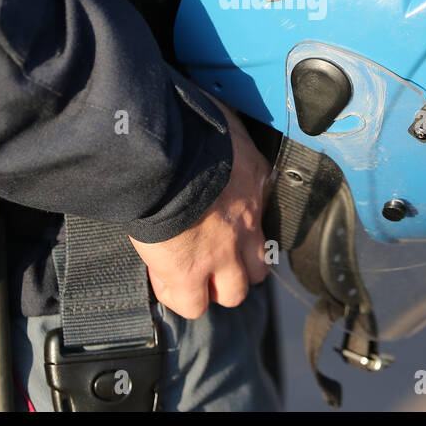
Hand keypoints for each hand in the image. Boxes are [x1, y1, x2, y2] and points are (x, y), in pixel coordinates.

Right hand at [130, 97, 271, 318]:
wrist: (163, 152)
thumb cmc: (187, 127)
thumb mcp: (221, 121)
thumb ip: (223, 134)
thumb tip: (212, 120)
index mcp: (254, 184)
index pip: (262, 220)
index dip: (245, 231)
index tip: (226, 227)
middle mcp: (246, 225)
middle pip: (259, 268)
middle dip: (239, 267)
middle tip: (213, 257)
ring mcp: (220, 255)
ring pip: (233, 294)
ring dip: (214, 287)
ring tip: (190, 273)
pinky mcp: (188, 272)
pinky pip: (191, 304)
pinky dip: (178, 295)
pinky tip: (164, 277)